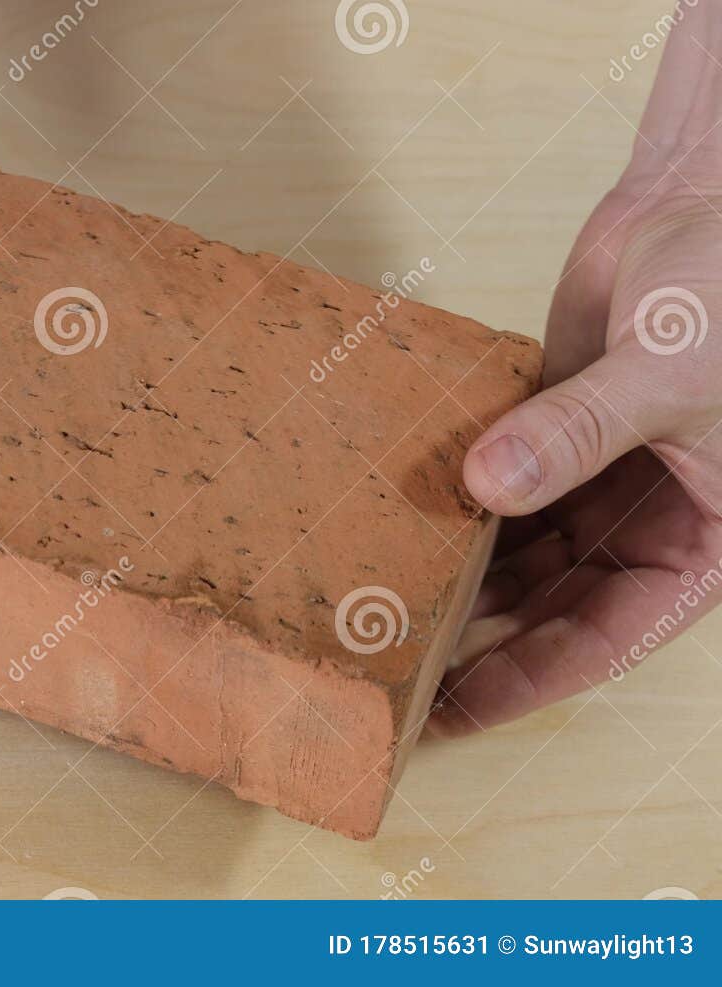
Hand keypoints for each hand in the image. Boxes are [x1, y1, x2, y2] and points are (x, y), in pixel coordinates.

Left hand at [430, 161, 721, 734]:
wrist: (706, 197)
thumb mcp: (668, 373)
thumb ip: (577, 433)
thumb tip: (486, 487)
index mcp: (704, 545)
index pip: (606, 639)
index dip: (527, 681)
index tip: (448, 711)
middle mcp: (648, 525)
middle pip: (551, 609)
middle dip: (476, 639)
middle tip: (386, 667)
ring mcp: (597, 481)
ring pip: (518, 556)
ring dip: (457, 576)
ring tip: (376, 605)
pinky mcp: (552, 435)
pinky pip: (498, 489)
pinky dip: (454, 507)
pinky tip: (392, 527)